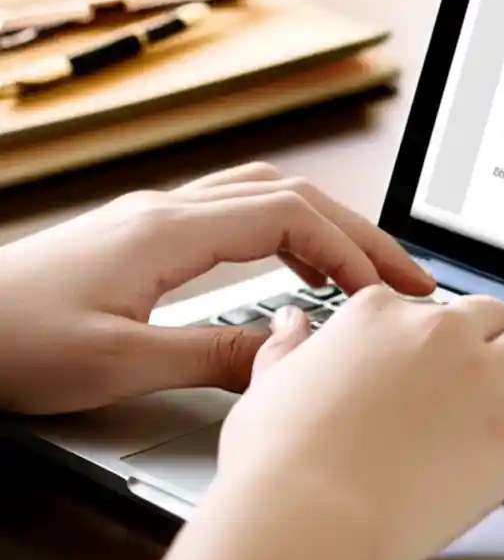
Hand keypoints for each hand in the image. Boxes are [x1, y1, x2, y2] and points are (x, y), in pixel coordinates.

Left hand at [0, 162, 433, 414]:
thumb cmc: (9, 341)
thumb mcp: (120, 364)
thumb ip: (214, 356)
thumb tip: (289, 354)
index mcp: (168, 232)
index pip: (290, 217)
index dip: (351, 251)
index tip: (388, 294)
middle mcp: (166, 212)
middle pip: (290, 196)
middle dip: (357, 233)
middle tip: (408, 277)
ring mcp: (154, 220)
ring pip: (265, 197)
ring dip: (325, 228)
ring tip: (366, 273)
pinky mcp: (143, 238)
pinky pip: (237, 214)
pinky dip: (287, 234)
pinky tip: (297, 268)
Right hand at [214, 290, 503, 559]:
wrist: (299, 523)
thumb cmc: (273, 469)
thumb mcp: (265, 391)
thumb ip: (287, 350)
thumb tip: (294, 324)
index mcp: (378, 316)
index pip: (429, 307)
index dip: (444, 337)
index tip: (448, 360)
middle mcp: (437, 334)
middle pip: (497, 314)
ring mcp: (483, 380)